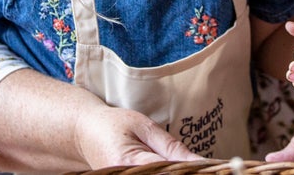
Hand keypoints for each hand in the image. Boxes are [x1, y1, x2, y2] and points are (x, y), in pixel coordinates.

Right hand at [74, 104, 199, 167]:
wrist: (85, 132)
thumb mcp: (144, 126)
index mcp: (128, 162)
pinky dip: (163, 174)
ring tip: (187, 166)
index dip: (189, 170)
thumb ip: (171, 147)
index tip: (208, 168)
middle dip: (182, 173)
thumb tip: (199, 162)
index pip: (167, 171)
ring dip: (174, 173)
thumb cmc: (114, 124)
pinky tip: (172, 169)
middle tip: (200, 167)